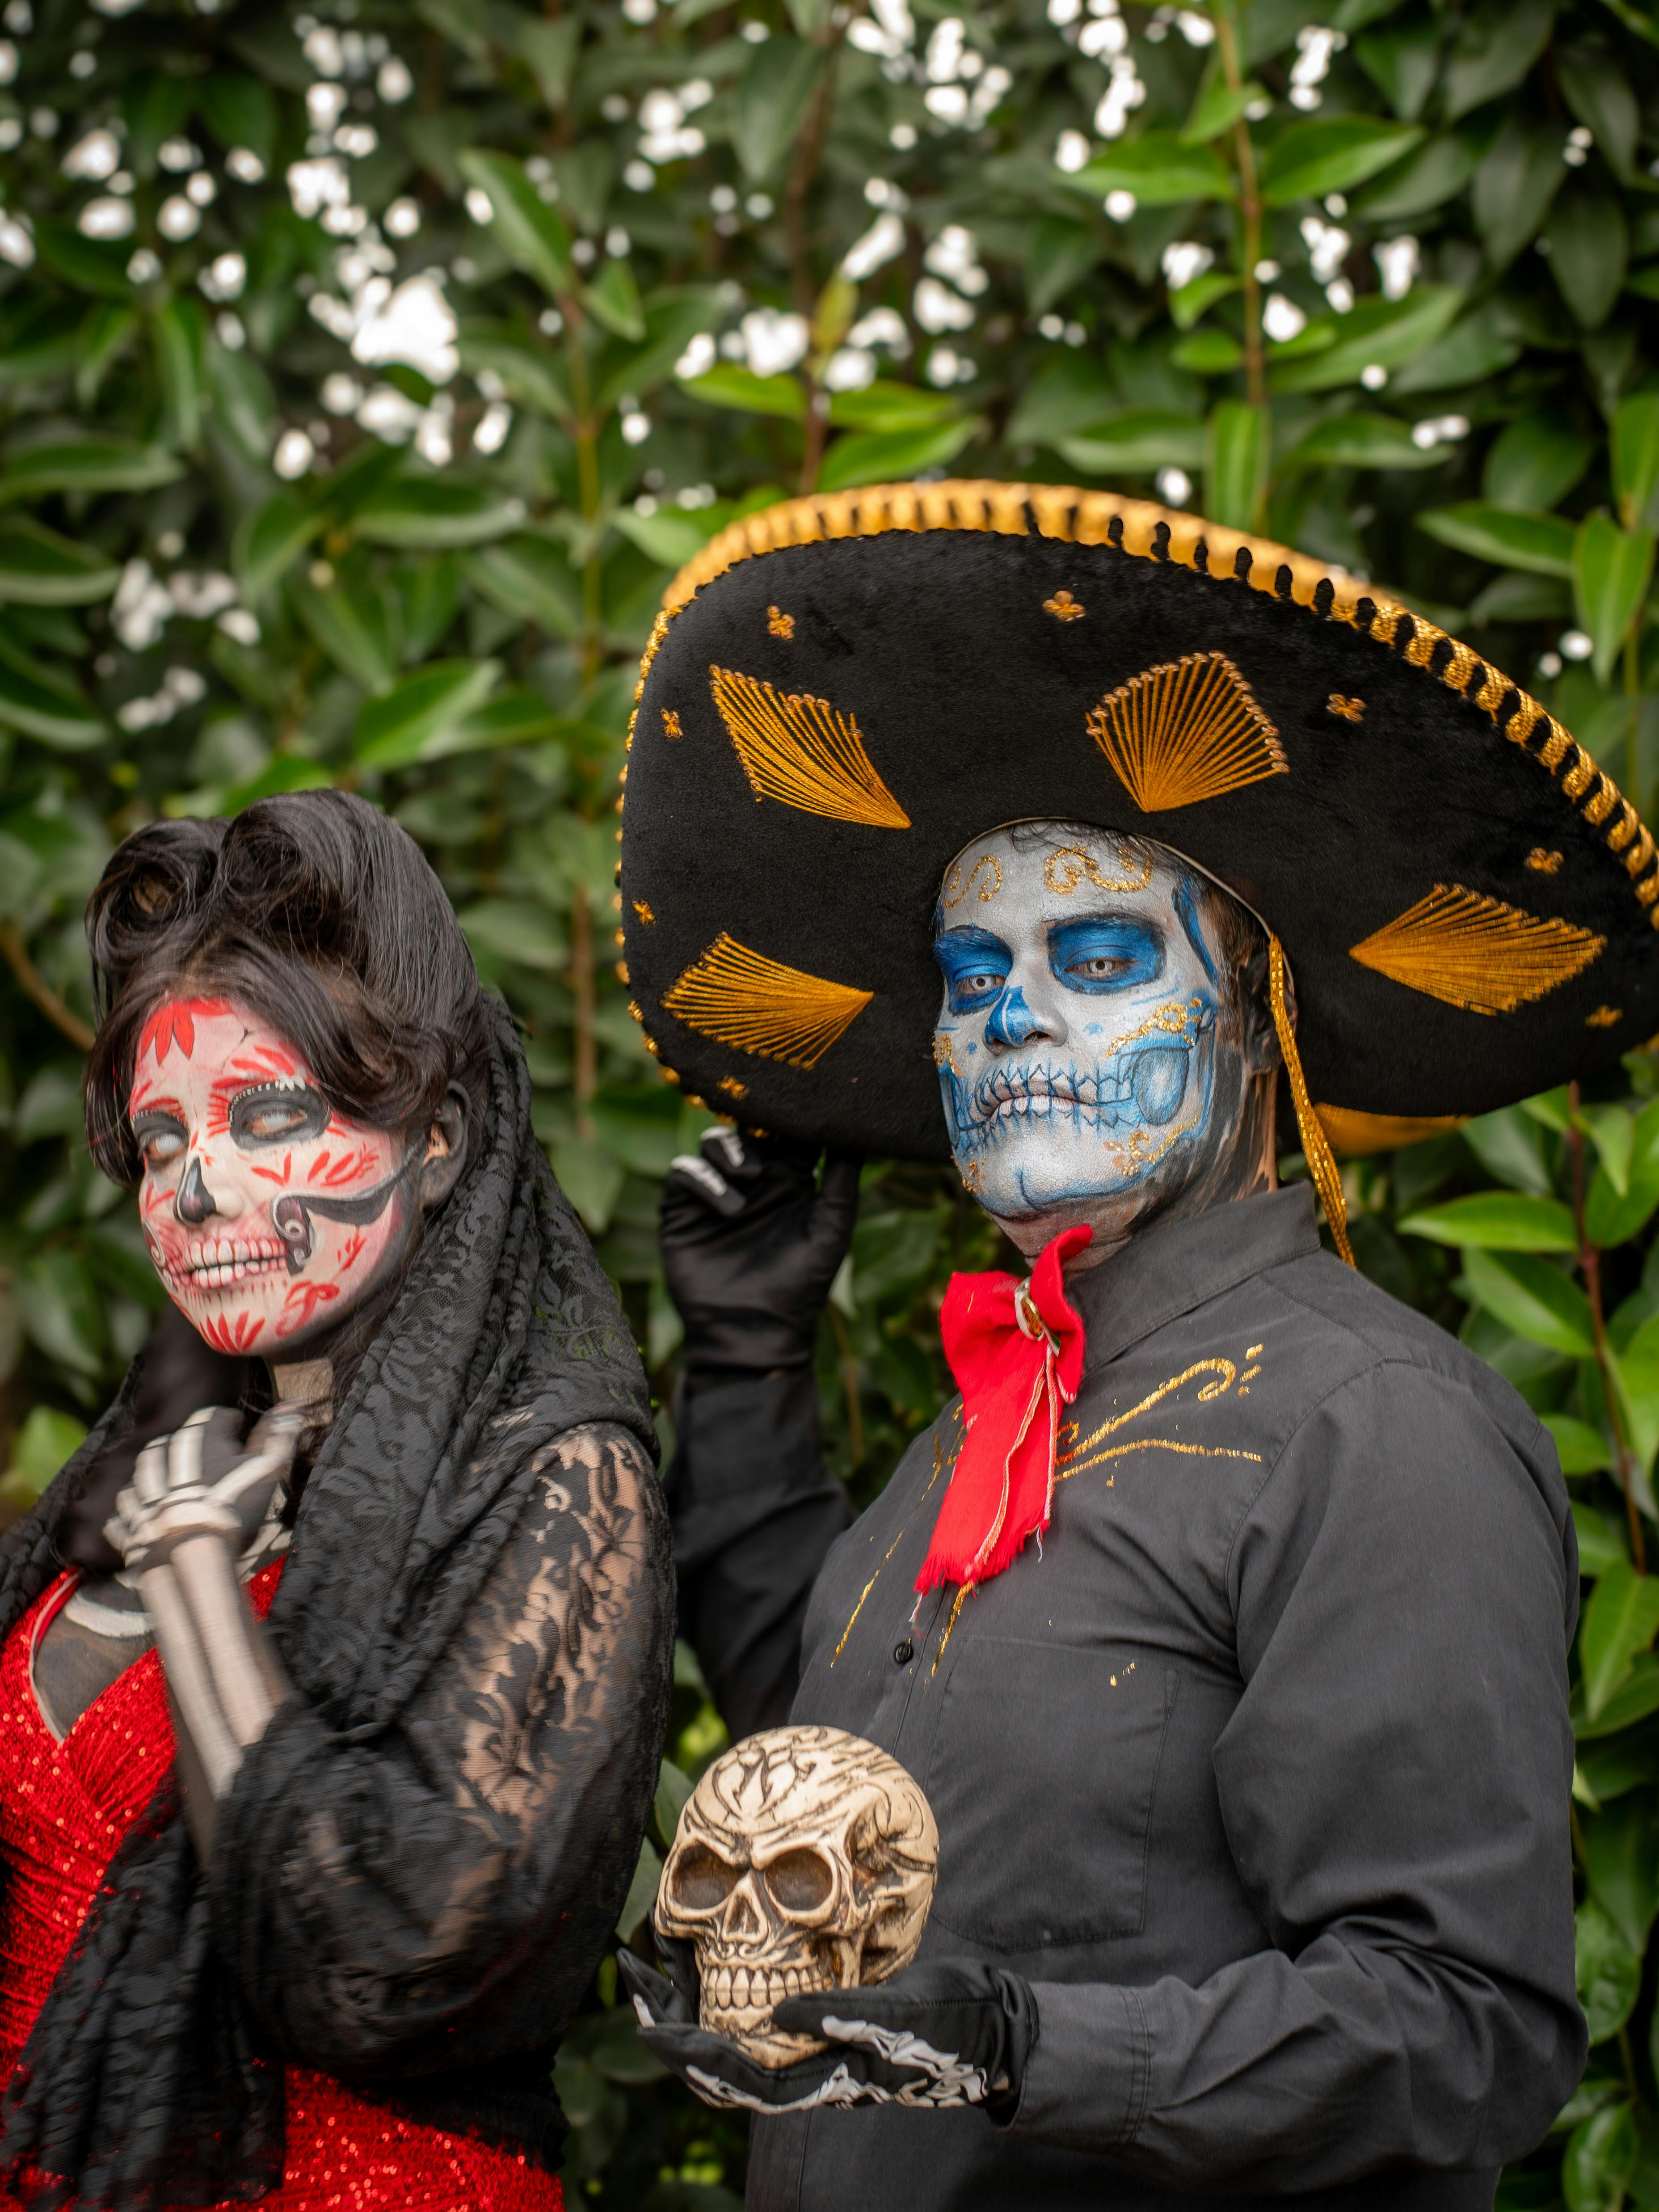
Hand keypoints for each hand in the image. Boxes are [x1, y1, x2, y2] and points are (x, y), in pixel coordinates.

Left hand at [103, 1404, 301, 1573]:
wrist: (192, 1549)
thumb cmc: (235, 1504)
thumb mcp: (268, 1467)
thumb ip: (279, 1434)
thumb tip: (294, 1402)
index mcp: (199, 1434)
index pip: (216, 1416)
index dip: (231, 1427)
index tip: (241, 1441)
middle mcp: (164, 1449)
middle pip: (180, 1439)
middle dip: (196, 1450)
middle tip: (215, 1470)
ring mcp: (141, 1481)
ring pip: (149, 1467)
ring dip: (163, 1473)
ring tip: (181, 1489)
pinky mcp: (127, 1512)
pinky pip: (127, 1504)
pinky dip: (138, 1507)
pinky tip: (151, 1515)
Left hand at [620, 1947, 1034, 2115]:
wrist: (992, 2024)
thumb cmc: (953, 2023)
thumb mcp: (902, 2015)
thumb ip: (843, 2015)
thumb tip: (782, 2014)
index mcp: (822, 2079)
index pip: (736, 2078)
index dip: (689, 2052)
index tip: (650, 2019)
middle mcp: (808, 2070)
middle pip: (721, 2058)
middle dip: (675, 2019)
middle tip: (635, 1970)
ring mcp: (812, 2049)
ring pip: (734, 2034)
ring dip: (694, 1999)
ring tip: (660, 1957)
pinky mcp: (822, 2024)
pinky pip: (759, 2015)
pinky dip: (729, 1988)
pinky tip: (714, 1953)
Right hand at [660, 1130, 860, 1373]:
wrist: (755, 1331)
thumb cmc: (801, 1285)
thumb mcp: (830, 1230)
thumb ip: (842, 1181)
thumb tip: (856, 1133)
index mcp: (790, 1181)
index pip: (787, 1133)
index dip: (791, 1117)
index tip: (800, 1102)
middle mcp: (753, 1181)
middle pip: (746, 1127)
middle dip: (752, 1118)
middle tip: (763, 1117)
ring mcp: (717, 1193)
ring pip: (713, 1142)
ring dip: (729, 1148)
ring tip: (751, 1175)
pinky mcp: (684, 1211)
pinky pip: (684, 1172)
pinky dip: (705, 1178)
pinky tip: (730, 1206)